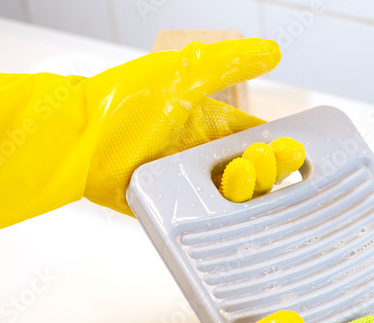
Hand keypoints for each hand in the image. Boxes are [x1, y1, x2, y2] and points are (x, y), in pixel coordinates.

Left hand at [84, 39, 280, 214]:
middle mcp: (201, 158)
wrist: (81, 140)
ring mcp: (188, 186)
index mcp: (208, 126)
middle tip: (263, 161)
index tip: (292, 148)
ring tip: (242, 176)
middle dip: (268, 169)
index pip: (255, 139)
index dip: (278, 146)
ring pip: (235, 199)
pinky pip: (207, 219)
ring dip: (248, 190)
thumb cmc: (126, 101)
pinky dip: (226, 217)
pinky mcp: (172, 209)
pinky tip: (235, 211)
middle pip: (253, 173)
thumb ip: (230, 63)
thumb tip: (273, 50)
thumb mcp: (184, 73)